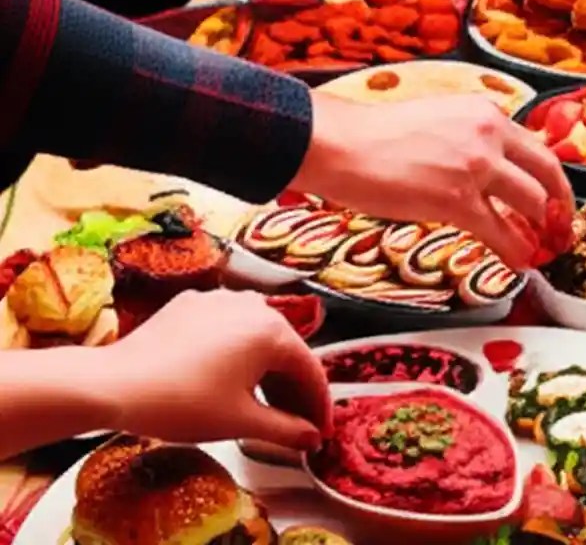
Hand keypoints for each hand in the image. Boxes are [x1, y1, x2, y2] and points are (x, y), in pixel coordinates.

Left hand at [99, 290, 328, 449]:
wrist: (112, 384)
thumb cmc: (182, 403)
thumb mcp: (240, 422)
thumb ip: (285, 429)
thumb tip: (311, 437)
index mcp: (272, 331)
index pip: (310, 370)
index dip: (319, 406)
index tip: (321, 432)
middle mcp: (252, 306)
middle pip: (286, 350)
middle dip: (293, 389)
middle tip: (295, 423)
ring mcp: (220, 300)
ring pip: (256, 337)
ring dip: (265, 370)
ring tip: (263, 403)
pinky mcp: (191, 304)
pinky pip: (227, 328)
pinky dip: (236, 354)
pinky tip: (227, 378)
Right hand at [293, 93, 574, 268]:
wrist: (341, 144)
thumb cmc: (377, 136)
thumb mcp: (440, 121)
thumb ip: (471, 140)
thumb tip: (492, 171)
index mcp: (486, 113)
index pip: (537, 149)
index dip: (553, 181)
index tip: (556, 202)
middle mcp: (489, 134)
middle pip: (547, 174)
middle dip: (559, 209)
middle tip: (561, 232)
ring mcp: (476, 166)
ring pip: (531, 204)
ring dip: (539, 232)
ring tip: (539, 251)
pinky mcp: (456, 199)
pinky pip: (501, 232)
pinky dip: (515, 252)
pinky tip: (518, 264)